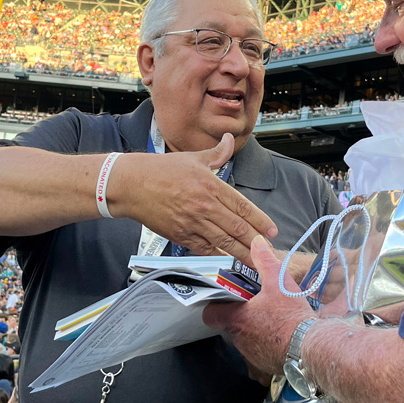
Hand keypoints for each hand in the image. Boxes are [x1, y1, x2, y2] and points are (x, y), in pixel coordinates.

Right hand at [108, 136, 277, 262]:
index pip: (243, 207)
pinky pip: (204, 248)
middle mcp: (205, 206)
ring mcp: (193, 222)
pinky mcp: (180, 234)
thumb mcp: (193, 158)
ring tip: (255, 261)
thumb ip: (216, 154)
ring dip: (242, 253)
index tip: (272, 231)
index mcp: (211, 185)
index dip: (261, 221)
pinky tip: (228, 259)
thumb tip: (230, 140)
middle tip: (269, 252)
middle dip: (256, 242)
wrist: (131, 184)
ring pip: (224, 242)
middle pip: (238, 228)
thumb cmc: (160, 170)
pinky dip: (218, 255)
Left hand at [204, 236, 313, 377]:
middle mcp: (238, 339)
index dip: (215, 305)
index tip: (226, 298)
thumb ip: (265, 261)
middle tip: (255, 304)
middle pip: (230, 325)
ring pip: (245, 339)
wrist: (309, 347)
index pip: (210, 314)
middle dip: (240, 315)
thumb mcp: (278, 282)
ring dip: (254, 330)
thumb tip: (256, 242)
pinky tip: (281, 335)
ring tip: (272, 319)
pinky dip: (267, 344)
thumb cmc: (290, 316)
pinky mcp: (264, 364)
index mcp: (236, 319)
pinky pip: (259, 352)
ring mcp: (251, 354)